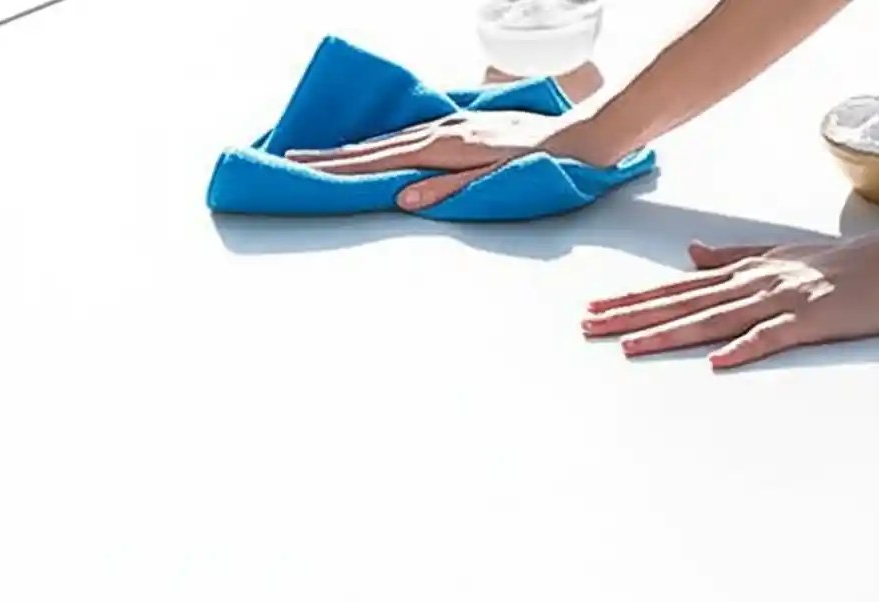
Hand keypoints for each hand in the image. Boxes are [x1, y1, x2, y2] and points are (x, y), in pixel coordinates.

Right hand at [285, 111, 608, 210]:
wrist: (585, 137)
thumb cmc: (546, 167)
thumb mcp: (498, 185)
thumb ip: (449, 192)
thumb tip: (402, 201)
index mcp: (448, 147)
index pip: (381, 159)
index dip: (340, 166)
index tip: (304, 169)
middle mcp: (446, 129)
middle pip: (379, 143)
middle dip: (334, 153)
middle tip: (294, 157)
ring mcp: (457, 124)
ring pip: (394, 135)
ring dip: (357, 145)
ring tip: (325, 153)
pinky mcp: (469, 125)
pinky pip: (414, 131)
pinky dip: (388, 139)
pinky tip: (383, 143)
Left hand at [581, 235, 878, 369]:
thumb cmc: (845, 263)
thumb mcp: (779, 254)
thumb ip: (731, 256)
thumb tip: (688, 253)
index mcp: (746, 271)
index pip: (678, 287)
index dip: (635, 299)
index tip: (595, 308)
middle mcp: (755, 282)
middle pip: (683, 302)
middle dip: (633, 315)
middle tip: (588, 326)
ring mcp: (783, 300)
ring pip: (715, 318)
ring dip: (671, 332)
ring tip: (630, 346)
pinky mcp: (815, 320)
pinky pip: (774, 337)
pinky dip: (745, 347)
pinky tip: (716, 362)